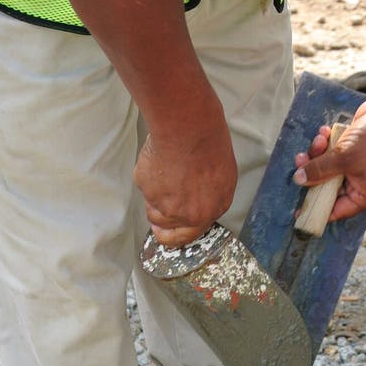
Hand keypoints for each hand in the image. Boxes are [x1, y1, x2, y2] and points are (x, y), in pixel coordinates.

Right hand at [134, 119, 236, 248]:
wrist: (189, 128)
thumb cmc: (208, 144)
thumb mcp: (221, 176)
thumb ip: (207, 197)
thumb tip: (195, 203)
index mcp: (210, 212)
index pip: (188, 236)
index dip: (173, 235)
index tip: (164, 232)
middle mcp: (189, 215)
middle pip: (165, 228)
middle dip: (158, 223)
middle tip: (154, 216)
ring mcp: (167, 205)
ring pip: (152, 209)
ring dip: (154, 196)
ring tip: (163, 173)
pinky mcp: (148, 190)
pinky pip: (144, 186)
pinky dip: (148, 175)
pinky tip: (159, 160)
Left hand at [293, 96, 365, 221]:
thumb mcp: (342, 158)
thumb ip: (319, 171)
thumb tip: (299, 180)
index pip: (336, 211)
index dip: (316, 208)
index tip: (297, 210)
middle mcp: (365, 186)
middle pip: (329, 188)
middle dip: (314, 173)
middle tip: (300, 162)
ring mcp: (361, 169)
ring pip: (330, 170)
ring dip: (319, 155)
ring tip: (318, 140)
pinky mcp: (357, 153)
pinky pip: (336, 156)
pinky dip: (328, 146)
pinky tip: (325, 133)